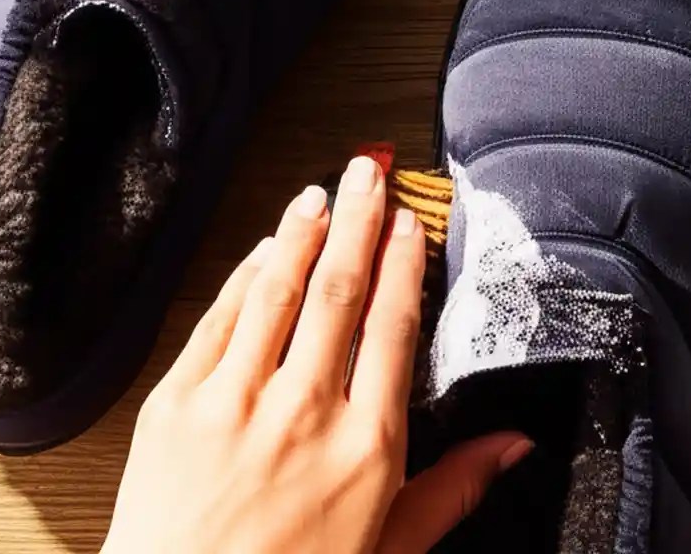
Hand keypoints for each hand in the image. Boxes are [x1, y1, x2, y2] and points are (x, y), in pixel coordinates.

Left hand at [102, 156, 532, 553]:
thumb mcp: (391, 548)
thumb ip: (455, 488)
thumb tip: (513, 445)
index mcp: (365, 447)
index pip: (392, 327)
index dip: (403, 263)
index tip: (410, 225)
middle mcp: (303, 412)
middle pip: (339, 290)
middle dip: (358, 220)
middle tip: (370, 173)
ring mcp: (234, 402)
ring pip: (277, 289)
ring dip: (301, 230)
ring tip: (320, 191)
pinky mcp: (177, 403)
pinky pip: (218, 318)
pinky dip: (243, 274)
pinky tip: (260, 249)